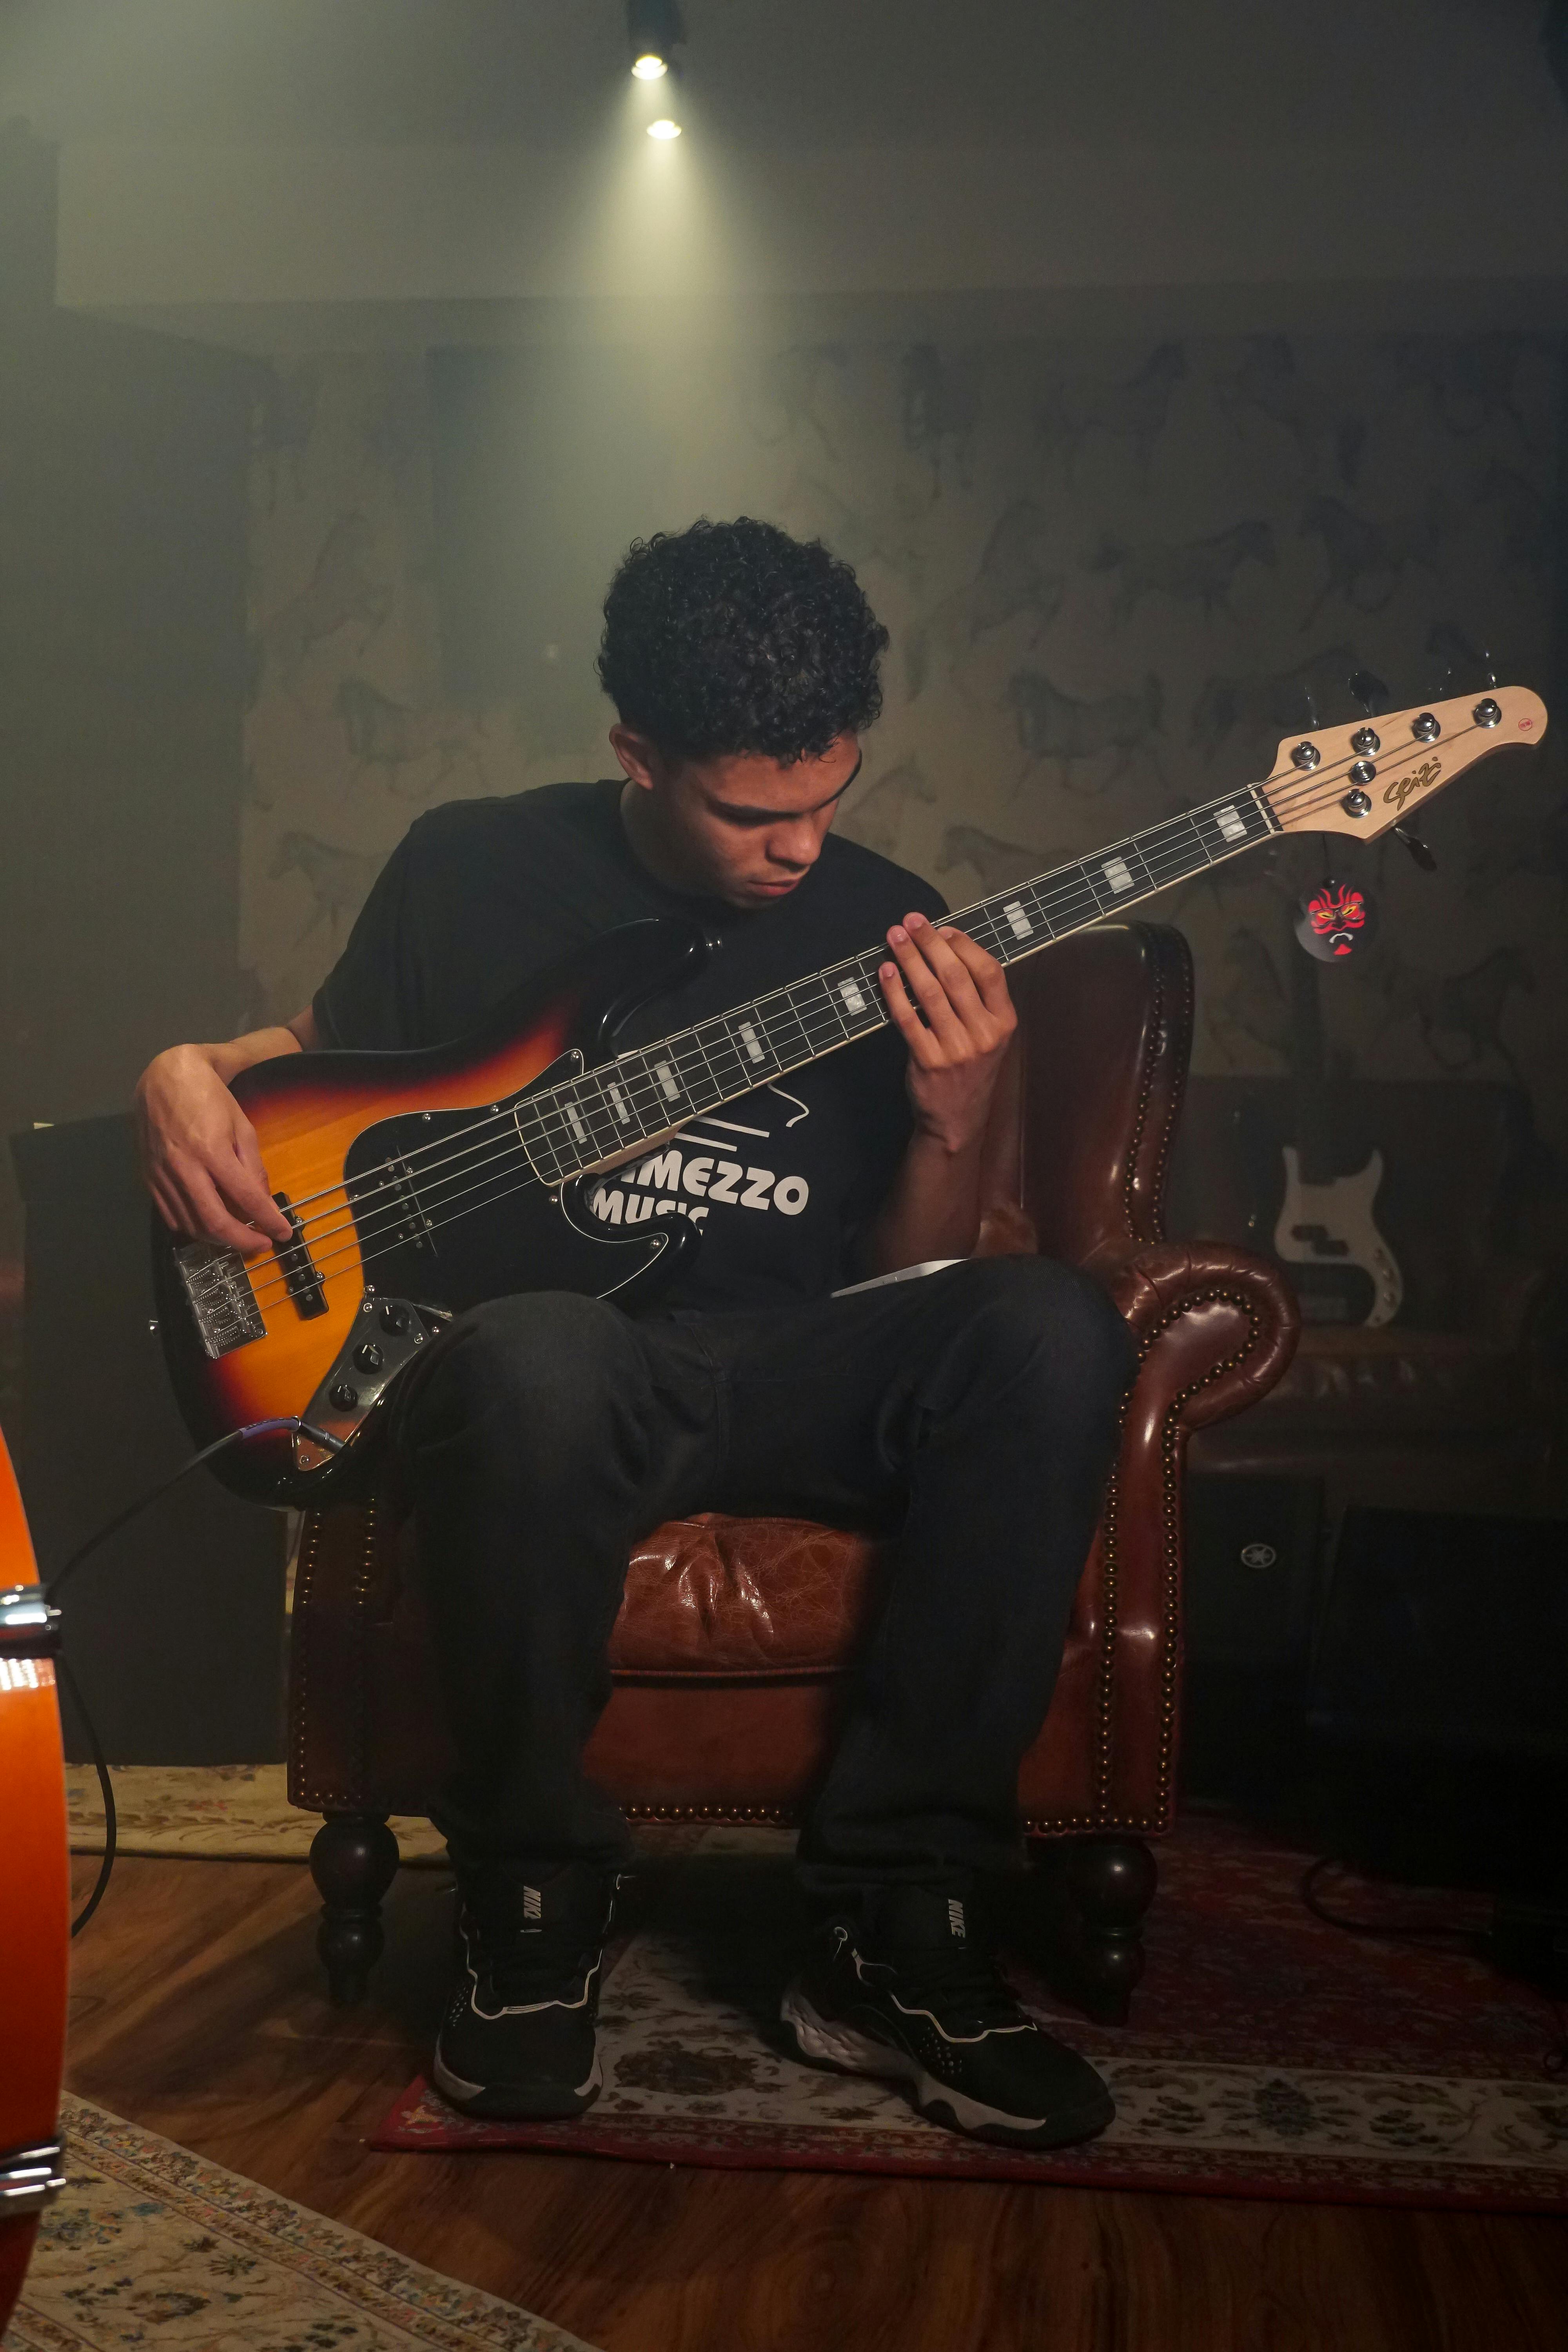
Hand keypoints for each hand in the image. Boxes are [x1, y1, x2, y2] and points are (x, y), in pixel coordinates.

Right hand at [135, 1045, 293, 1254]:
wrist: (164, 1077)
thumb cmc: (210, 1097)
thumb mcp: (242, 1126)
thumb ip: (252, 1165)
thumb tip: (262, 1201)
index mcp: (211, 1150)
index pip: (245, 1197)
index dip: (267, 1220)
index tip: (283, 1234)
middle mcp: (183, 1167)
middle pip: (214, 1221)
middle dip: (242, 1242)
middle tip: (261, 1246)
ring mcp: (161, 1174)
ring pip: (191, 1224)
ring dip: (218, 1238)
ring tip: (238, 1237)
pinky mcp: (147, 1177)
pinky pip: (170, 1215)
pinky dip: (192, 1228)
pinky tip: (208, 1226)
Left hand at [878, 912, 1016, 1155]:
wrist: (956, 1118)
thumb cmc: (970, 1068)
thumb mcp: (989, 1035)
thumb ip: (978, 999)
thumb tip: (948, 950)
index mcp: (1004, 1021)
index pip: (989, 971)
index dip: (964, 945)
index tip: (942, 929)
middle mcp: (984, 1034)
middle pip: (956, 976)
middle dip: (930, 943)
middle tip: (911, 921)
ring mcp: (957, 1048)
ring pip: (930, 993)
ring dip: (909, 959)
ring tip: (895, 937)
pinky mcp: (929, 1061)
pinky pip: (907, 1018)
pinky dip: (894, 991)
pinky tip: (886, 972)